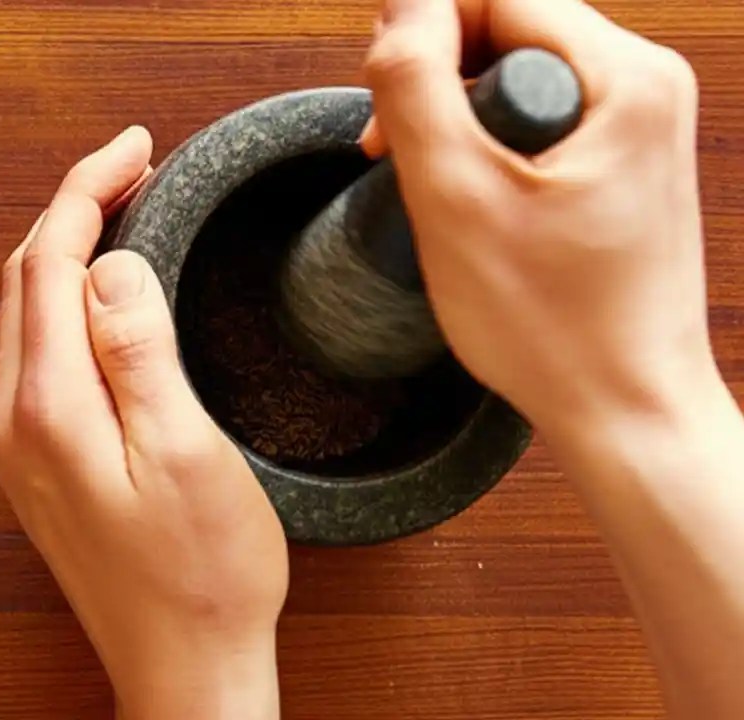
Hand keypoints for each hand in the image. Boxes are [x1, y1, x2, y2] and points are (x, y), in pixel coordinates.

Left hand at [0, 127, 287, 718]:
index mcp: (50, 407)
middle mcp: (15, 421)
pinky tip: (96, 296)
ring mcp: (19, 446)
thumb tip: (110, 266)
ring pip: (24, 315)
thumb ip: (138, 351)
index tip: (135, 147)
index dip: (85, 190)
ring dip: (64, 252)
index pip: (47, 263)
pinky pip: (34, 355)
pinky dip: (61, 302)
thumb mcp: (186, 452)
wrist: (184, 666)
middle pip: (24, 279)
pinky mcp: (38, 465)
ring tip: (121, 209)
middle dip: (72, 208)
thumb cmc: (203, 573)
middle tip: (134, 164)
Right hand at [362, 0, 719, 440]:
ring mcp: (641, 124)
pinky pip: (539, 117)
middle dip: (437, 76)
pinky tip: (472, 202)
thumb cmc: (555, 327)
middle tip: (398, 153)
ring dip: (457, 115)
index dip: (420, 32)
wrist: (626, 411)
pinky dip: (490, 147)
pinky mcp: (624, 162)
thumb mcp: (456, 199)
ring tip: (436, 187)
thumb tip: (401, 6)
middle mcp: (647, 85)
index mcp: (626, 77)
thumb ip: (415, 85)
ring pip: (517, 71)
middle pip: (509, 24)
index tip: (386, 111)